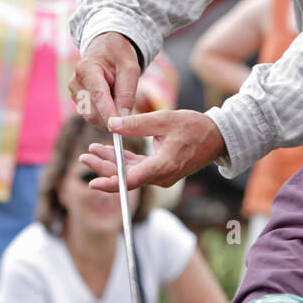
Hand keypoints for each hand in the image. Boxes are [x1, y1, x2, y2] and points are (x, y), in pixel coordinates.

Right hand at [69, 32, 141, 127]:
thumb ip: (127, 92)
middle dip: (111, 118)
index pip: (98, 96)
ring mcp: (74, 92)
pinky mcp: (77, 100)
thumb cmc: (119, 56)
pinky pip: (92, 115)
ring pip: (92, 116)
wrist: (105, 49)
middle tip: (129, 115)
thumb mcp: (130, 68)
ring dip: (109, 115)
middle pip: (92, 111)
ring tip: (119, 98)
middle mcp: (75, 81)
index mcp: (86, 68)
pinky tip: (112, 101)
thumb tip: (123, 117)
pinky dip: (104, 113)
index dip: (108, 114)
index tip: (118, 128)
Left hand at [80, 109, 227, 189]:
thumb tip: (111, 124)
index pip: (131, 180)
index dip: (109, 182)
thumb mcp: (164, 119)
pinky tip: (110, 151)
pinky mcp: (163, 170)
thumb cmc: (195, 127)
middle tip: (84, 156)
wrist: (218, 137)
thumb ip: (136, 124)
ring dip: (111, 164)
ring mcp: (162, 175)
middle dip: (103, 168)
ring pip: (131, 173)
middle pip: (126, 178)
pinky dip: (124, 162)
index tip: (92, 181)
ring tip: (91, 152)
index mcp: (163, 166)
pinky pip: (139, 169)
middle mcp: (161, 176)